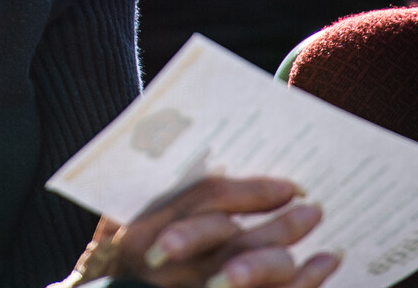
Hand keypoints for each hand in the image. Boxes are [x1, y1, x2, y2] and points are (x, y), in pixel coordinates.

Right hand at [67, 176, 338, 287]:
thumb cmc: (111, 265)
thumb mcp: (116, 226)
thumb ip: (148, 199)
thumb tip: (203, 164)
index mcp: (144, 231)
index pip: (207, 201)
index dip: (252, 191)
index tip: (288, 186)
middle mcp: (169, 267)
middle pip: (237, 240)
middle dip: (281, 225)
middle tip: (313, 210)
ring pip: (255, 275)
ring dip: (296, 260)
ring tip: (328, 248)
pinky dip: (302, 286)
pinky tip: (320, 270)